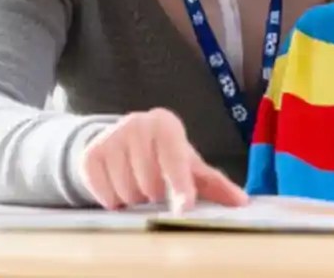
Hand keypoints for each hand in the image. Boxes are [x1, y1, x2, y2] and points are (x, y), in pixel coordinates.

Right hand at [79, 108, 248, 211]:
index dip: (181, 187)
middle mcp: (137, 123)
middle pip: (150, 184)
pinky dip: (112, 199)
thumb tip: (243, 202)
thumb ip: (215, 184)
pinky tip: (118, 184)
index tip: (183, 208)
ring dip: (134, 198)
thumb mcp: (189, 164)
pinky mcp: (90, 153)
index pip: (175, 162)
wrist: (123, 139)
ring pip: (127, 192)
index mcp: (167, 125)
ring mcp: (111, 136)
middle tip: (154, 183)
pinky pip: (104, 194)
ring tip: (137, 182)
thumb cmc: (164, 155)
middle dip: (154, 194)